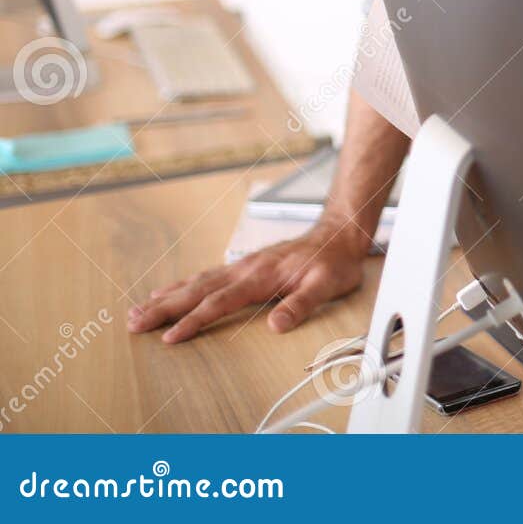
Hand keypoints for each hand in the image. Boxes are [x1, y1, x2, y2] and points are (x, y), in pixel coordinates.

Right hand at [126, 220, 371, 342]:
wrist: (338, 235)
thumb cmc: (334, 262)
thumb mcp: (328, 285)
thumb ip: (302, 304)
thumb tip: (276, 325)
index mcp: (261, 276)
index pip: (220, 302)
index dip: (193, 321)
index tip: (169, 337)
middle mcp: (245, 269)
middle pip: (197, 290)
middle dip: (163, 308)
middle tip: (133, 324)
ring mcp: (242, 266)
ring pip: (196, 282)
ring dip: (166, 297)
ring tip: (137, 311)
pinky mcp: (244, 266)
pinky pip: (205, 276)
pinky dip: (182, 285)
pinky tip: (167, 292)